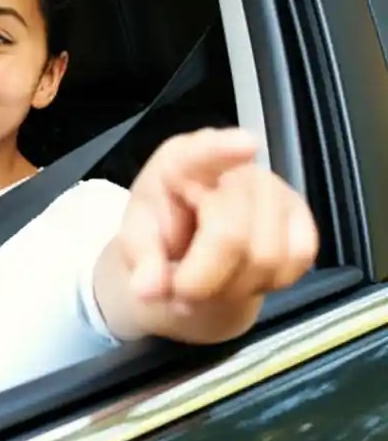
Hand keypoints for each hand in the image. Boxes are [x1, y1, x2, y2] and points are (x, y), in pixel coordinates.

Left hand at [112, 127, 318, 341]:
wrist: (190, 247)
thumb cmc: (160, 231)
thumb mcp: (137, 243)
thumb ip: (141, 263)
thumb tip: (148, 291)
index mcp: (181, 162)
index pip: (202, 152)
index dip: (223, 149)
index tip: (245, 145)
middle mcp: (235, 168)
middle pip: (231, 235)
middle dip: (202, 281)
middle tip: (181, 295)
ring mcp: (276, 190)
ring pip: (267, 257)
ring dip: (233, 289)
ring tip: (209, 284)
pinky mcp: (303, 219)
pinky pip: (296, 263)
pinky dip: (265, 285)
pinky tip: (241, 277)